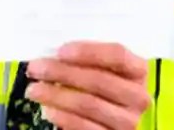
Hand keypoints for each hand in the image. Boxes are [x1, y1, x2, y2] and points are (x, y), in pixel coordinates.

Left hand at [24, 41, 150, 129]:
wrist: (108, 121)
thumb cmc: (102, 88)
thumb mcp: (103, 70)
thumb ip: (87, 60)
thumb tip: (53, 53)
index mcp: (139, 71)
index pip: (118, 55)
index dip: (88, 51)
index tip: (60, 51)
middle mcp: (138, 96)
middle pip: (99, 80)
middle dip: (62, 72)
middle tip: (37, 69)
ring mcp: (127, 121)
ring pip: (88, 104)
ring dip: (56, 96)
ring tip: (34, 90)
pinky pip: (85, 127)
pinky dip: (63, 117)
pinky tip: (48, 110)